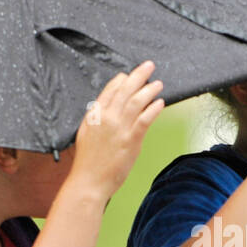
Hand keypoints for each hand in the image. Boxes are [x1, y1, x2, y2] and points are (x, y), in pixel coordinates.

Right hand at [68, 61, 163, 199]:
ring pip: (136, 102)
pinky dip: (153, 109)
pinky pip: (144, 119)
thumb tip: (108, 111)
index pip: (109, 90)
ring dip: (149, 90)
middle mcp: (107, 118)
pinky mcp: (130, 140)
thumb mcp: (87, 134)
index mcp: (94, 115)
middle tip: (149, 66)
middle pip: (125, 90)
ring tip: (158, 84)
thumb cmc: (88, 162)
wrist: (89, 181)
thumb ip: (98, 120)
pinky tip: (160, 103)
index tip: (129, 74)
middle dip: (138, 75)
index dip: (122, 80)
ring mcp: (119, 128)